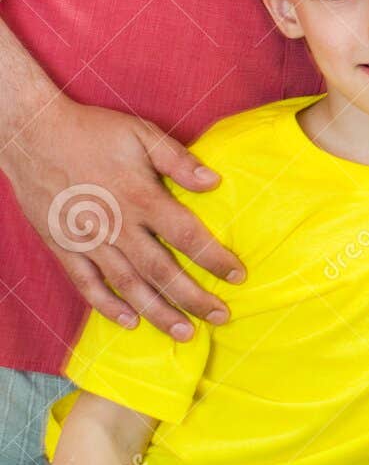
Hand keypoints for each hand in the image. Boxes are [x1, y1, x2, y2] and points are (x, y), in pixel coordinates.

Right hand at [0, 91, 244, 338]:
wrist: (34, 136)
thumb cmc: (92, 131)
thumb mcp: (141, 133)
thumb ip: (177, 159)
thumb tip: (213, 182)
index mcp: (140, 197)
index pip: (187, 236)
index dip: (214, 259)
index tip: (237, 276)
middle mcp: (117, 226)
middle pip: (161, 271)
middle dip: (193, 298)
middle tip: (220, 317)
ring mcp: (89, 241)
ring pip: (128, 286)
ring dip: (158, 312)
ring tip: (184, 333)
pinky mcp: (64, 248)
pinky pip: (88, 285)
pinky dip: (108, 307)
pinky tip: (129, 322)